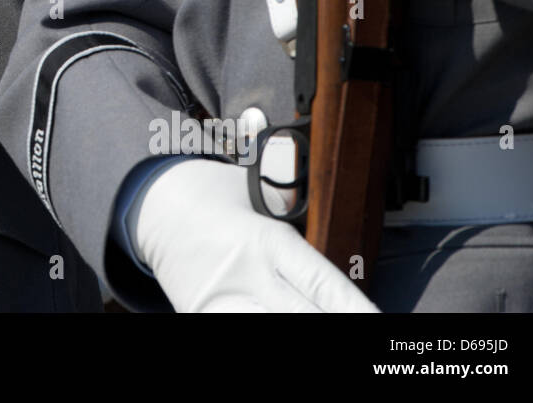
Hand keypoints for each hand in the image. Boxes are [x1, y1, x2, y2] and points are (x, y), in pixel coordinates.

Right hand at [129, 159, 379, 311]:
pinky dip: (267, 330)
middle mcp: (244, 276)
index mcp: (264, 239)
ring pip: (271, 330)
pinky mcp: (200, 316)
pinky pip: (237, 331)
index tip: (378, 321)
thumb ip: (297, 215)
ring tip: (329, 332)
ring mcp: (220, 303)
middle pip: (302, 318)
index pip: (320, 283)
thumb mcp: (260, 194)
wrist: (154, 207)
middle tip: (367, 338)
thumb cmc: (214, 196)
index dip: (354, 309)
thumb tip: (342, 236)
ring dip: (302, 331)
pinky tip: (281, 323)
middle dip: (335, 326)